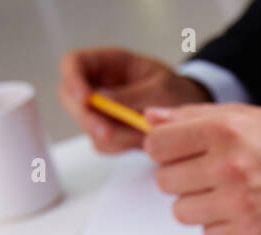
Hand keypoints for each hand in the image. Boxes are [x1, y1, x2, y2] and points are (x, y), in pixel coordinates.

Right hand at [58, 47, 210, 152]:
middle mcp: (99, 84)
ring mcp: (101, 110)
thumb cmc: (177, 90)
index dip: (72, 80)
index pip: (72, 63)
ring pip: (87, 126)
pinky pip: (103, 144)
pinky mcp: (109, 132)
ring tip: (143, 134)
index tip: (85, 99)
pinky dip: (121, 146)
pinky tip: (141, 140)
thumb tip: (103, 100)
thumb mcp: (162, 87)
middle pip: (70, 98)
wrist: (190, 110)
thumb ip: (133, 94)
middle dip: (87, 118)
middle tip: (109, 132)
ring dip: (112, 136)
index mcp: (108, 62)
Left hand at [144, 103, 260, 234]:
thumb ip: (192, 116)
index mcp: (222, 131)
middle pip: (164, 181)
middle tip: (202, 172)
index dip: (162, 149)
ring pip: (181, 211)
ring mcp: (237, 201)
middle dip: (179, 176)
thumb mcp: (240, 115)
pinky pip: (207, 233)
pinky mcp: (247, 229)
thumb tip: (151, 118)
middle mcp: (227, 166)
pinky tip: (235, 207)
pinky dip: (217, 223)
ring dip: (195, 203)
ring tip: (219, 191)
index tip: (173, 151)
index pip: (157, 145)